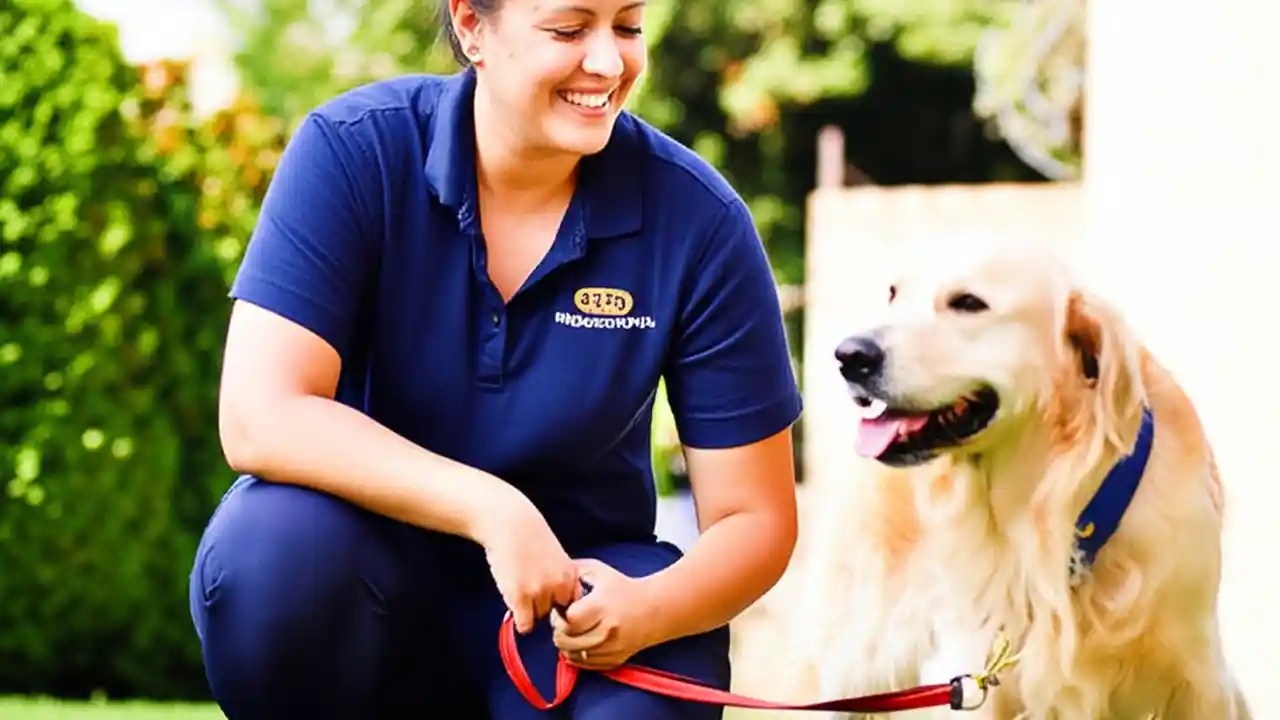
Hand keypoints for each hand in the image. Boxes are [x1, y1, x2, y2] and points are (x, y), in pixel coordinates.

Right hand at [477, 493, 580, 634]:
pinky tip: (513, 601)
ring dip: (528, 609)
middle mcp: (560, 586)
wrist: (509, 523)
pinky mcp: (520, 596)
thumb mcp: (556, 558)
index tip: (548, 598)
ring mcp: (540, 592)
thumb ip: (560, 580)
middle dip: (543, 607)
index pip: (573, 607)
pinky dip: (519, 620)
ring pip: (537, 619)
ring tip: (518, 585)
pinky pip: (524, 625)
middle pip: (555, 615)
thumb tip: (560, 607)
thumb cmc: (529, 538)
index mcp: (571, 575)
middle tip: (528, 589)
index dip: (559, 606)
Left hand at [550, 558, 659, 669]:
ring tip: (572, 633)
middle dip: (560, 632)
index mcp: (601, 606)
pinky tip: (581, 643)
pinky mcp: (615, 660)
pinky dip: (578, 657)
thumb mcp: (598, 571)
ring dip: (567, 646)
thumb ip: (573, 570)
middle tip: (563, 623)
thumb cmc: (621, 587)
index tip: (562, 611)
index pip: (568, 621)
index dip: (559, 617)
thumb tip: (551, 573)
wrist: (652, 609)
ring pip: (574, 656)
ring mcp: (612, 648)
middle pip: (567, 641)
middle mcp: (607, 630)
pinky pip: (586, 665)